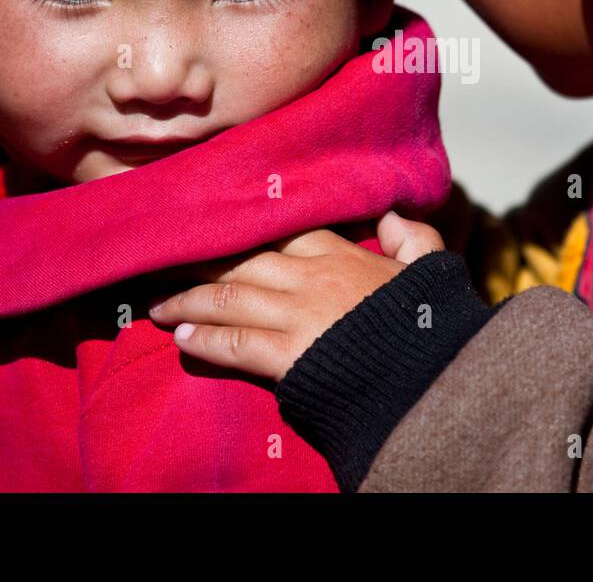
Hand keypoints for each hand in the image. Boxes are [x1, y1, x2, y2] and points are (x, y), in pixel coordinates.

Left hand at [148, 211, 444, 380]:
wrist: (433, 374)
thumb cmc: (432, 324)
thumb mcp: (430, 270)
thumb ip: (414, 239)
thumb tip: (393, 218)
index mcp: (341, 255)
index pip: (281, 231)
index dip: (242, 229)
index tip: (213, 228)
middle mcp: (311, 277)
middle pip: (240, 260)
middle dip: (198, 262)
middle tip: (165, 264)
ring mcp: (296, 315)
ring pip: (227, 298)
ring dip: (187, 302)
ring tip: (158, 307)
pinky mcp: (288, 356)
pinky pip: (233, 344)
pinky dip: (202, 341)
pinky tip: (180, 341)